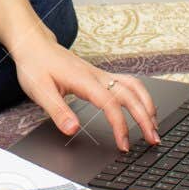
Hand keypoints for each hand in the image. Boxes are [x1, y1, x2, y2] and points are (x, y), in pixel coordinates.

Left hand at [13, 38, 159, 151]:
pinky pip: (127, 83)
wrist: (34, 44)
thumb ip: (57, 111)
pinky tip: (142, 107)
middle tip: (153, 139)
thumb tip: (73, 130)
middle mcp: (97, 76)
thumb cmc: (36, 65)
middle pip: (130, 94)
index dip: (120, 125)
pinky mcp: (100, 76)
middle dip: (145, 117)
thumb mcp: (39, 91)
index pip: (110, 104)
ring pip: (133, 86)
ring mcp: (100, 74)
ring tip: (154, 125)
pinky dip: (140, 96)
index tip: (124, 144)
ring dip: (147, 104)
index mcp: (84, 81)